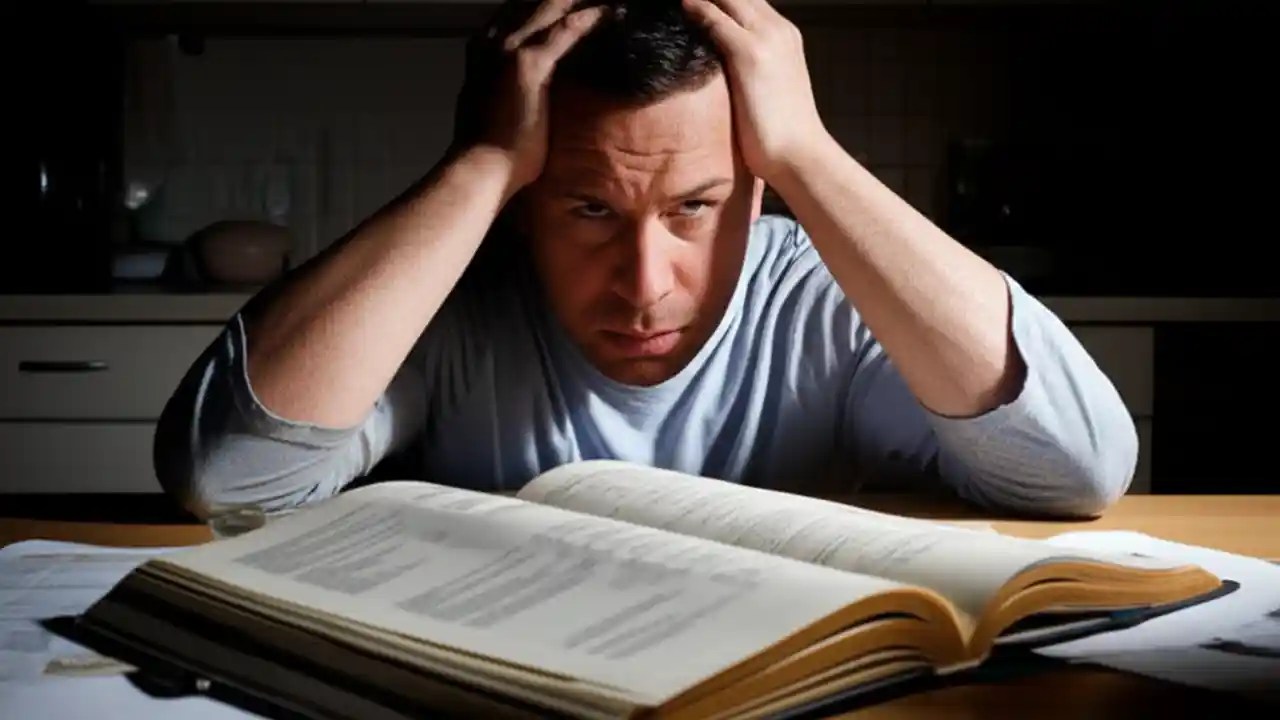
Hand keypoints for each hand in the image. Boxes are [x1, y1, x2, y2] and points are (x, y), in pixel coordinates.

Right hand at [471, 0, 605, 192]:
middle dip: (564, 0)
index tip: (573, 6)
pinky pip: (567, 28)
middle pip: (535, 3)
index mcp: (483, 49)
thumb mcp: (496, 105)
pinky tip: (610, 13)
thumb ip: (508, 86)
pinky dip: (591, 17)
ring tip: (609, 3)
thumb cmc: (491, 148)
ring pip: (551, 6)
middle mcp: (493, 40)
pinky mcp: (530, 63)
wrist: (480, 166)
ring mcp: (510, 48)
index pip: (519, 11)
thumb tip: (527, 90)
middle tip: (596, 2)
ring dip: (580, 3)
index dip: (548, 6)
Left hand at [682, 0, 830, 182]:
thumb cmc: (780, 132)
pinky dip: (697, 8)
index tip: (694, 6)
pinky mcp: (750, 54)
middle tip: (682, 3)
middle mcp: (778, 29)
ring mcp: (766, 38)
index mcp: (784, 35)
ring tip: (679, 3)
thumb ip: (750, 68)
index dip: (722, 2)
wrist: (799, 153)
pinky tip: (681, 6)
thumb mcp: (767, 87)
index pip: (749, 2)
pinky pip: (716, 18)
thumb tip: (724, 70)